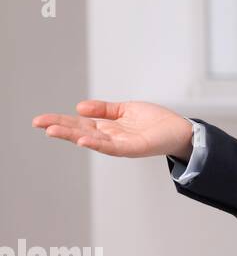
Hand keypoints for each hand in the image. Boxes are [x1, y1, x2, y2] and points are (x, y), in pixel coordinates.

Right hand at [32, 100, 193, 160]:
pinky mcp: (132, 148)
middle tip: (38, 123)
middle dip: (59, 128)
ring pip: (91, 140)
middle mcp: (110, 137)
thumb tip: (79, 107)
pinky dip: (97, 143)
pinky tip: (83, 139)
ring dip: (72, 136)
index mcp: (107, 127)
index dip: (60, 121)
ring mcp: (119, 144)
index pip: (78, 123)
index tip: (40, 119)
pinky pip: (112, 147)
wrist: (179, 130)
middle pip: (80, 132)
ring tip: (53, 131)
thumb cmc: (154, 121)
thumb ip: (104, 109)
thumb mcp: (125, 109)